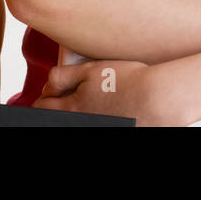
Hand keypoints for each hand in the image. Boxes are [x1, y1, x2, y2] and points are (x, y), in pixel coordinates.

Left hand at [33, 60, 186, 125]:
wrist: (158, 98)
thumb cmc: (128, 82)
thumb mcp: (90, 70)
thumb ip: (62, 76)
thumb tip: (47, 85)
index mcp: (71, 109)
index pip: (42, 108)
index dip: (44, 98)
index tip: (52, 93)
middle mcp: (81, 123)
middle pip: (57, 119)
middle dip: (60, 107)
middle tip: (73, 97)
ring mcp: (98, 128)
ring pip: (79, 121)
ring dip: (82, 112)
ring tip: (97, 102)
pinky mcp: (116, 129)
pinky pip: (100, 122)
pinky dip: (102, 116)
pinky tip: (113, 109)